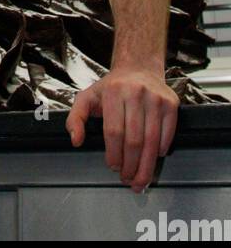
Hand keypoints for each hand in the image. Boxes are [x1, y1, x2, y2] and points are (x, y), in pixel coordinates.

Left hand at [65, 66, 178, 192]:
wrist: (138, 67)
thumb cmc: (112, 87)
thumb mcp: (87, 97)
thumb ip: (76, 118)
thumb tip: (75, 140)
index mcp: (113, 92)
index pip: (114, 131)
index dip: (114, 154)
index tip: (113, 167)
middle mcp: (136, 93)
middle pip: (134, 140)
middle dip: (130, 166)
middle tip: (127, 179)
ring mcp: (156, 99)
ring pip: (152, 141)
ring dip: (146, 166)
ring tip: (140, 180)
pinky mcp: (171, 104)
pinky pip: (167, 135)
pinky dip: (160, 151)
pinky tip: (153, 159)